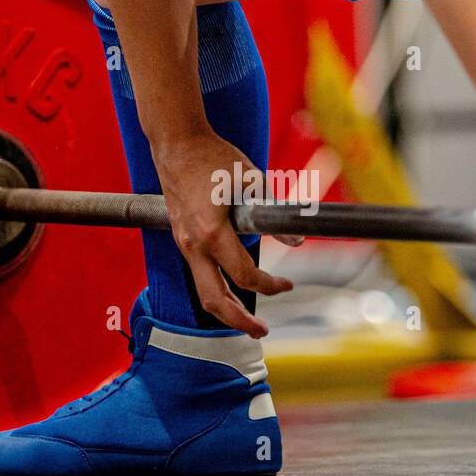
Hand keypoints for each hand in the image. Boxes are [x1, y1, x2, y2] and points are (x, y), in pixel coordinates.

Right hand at [152, 129, 292, 336]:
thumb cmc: (214, 157)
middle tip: (262, 333)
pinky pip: (198, 274)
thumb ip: (275, 214)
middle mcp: (193, 244)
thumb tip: (299, 241)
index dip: (271, 286)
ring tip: (247, 322)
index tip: (289, 285)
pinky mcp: (181, 239)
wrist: (176, 142)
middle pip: (214, 299)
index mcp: (211, 232)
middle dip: (238, 322)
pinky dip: (216, 289)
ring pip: (203, 291)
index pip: (245, 275)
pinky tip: (232, 291)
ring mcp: (183, 244)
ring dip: (225, 310)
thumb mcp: (252, 181)